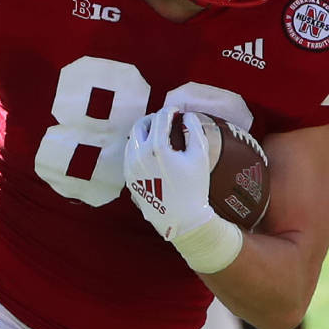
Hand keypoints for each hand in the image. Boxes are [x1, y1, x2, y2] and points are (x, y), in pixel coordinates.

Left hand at [122, 108, 215, 241]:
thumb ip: (193, 130)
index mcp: (156, 148)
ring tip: (159, 134)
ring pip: (132, 139)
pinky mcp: (128, 177)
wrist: (181, 217)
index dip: (170, 111)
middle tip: (166, 120)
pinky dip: (139, 146)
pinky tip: (152, 150)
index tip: (177, 111)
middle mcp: (138, 155)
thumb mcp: (200, 155)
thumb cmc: (194, 186)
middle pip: (140, 125)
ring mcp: (130, 167)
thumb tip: (186, 115)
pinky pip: (130, 154)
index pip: (160, 118)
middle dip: (154, 118)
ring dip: (145, 132)